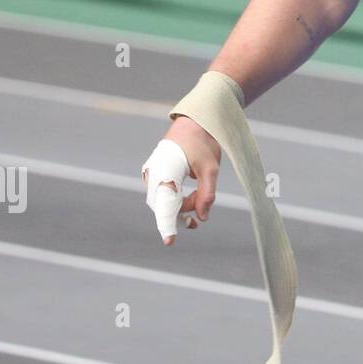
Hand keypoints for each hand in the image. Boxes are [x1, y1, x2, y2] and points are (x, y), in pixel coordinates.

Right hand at [141, 115, 221, 245]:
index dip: (168, 225)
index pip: (166, 205)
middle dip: (179, 214)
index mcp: (166, 171)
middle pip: (164, 205)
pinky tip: (188, 199)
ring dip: (178, 207)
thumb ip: (206, 195)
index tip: (170, 242)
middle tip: (194, 224)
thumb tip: (203, 218)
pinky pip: (162, 192)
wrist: (193, 122)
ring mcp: (152, 172)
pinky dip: (175, 199)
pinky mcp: (154, 172)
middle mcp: (154, 173)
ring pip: (163, 200)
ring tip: (196, 204)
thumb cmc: (203, 143)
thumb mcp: (210, 169)